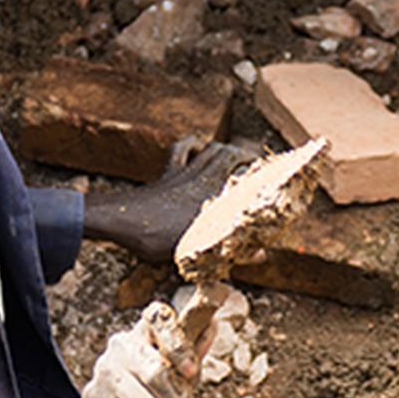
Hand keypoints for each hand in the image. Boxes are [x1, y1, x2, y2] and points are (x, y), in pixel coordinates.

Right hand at [48, 312, 196, 397]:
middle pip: (158, 374)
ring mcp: (102, 375)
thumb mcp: (172, 369)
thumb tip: (213, 326)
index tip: (190, 371)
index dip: (179, 346)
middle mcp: (118, 349)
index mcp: (141, 334)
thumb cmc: (146, 388)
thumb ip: (192, 351)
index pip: (159, 321)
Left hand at [79, 139, 263, 265]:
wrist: (119, 220)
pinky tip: (198, 144)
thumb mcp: (197, 250)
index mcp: (212, 193)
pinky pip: (182, 151)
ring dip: (225, 149)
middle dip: (248, 156)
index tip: (279, 172)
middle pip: (230, 155)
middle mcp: (202, 177)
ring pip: (211, 150)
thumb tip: (265, 253)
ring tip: (237, 154)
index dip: (265, 171)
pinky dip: (192, 144)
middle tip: (260, 162)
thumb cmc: (156, 236)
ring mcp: (184, 172)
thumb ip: (233, 251)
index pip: (246, 175)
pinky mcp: (167, 174)